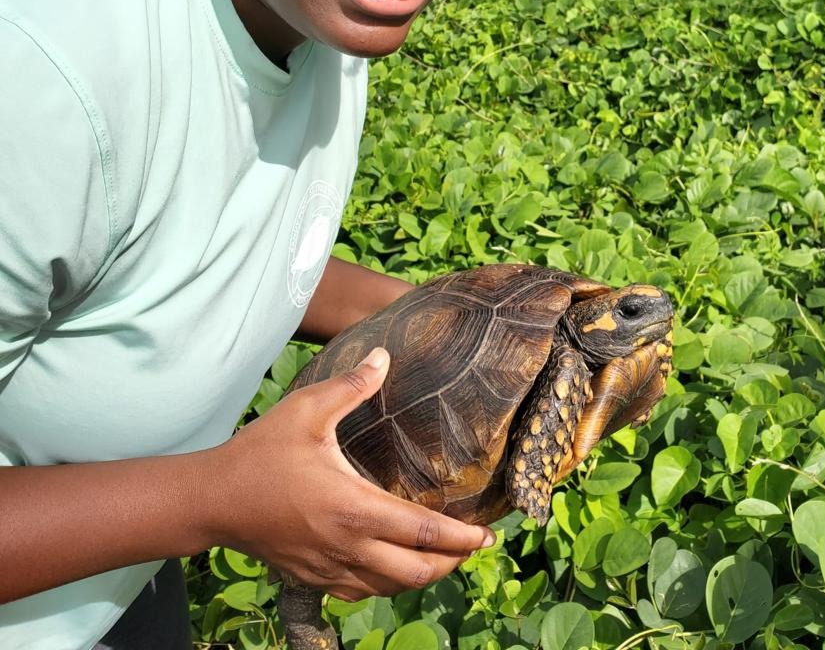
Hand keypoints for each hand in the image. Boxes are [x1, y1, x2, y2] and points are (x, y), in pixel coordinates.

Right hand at [204, 349, 494, 599]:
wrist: (213, 500)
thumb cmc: (261, 453)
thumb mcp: (307, 409)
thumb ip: (351, 385)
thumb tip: (384, 355)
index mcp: (354, 508)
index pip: (423, 532)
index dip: (461, 537)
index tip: (488, 532)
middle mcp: (348, 546)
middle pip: (417, 572)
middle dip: (453, 562)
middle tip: (474, 544)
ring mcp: (329, 568)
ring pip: (391, 587)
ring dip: (424, 575)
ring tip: (444, 554)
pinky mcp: (313, 577)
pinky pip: (362, 592)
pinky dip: (388, 583)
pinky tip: (394, 565)